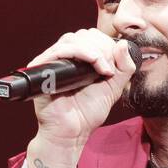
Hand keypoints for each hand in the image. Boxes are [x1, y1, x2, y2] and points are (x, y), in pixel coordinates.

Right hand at [27, 29, 137, 148]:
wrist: (73, 132)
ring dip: (94, 50)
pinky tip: (94, 64)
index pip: (93, 37)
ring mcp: (54, 61)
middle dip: (102, 48)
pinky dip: (81, 52)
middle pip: (84, 35)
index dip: (107, 45)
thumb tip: (123, 43)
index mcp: (80, 60)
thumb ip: (124, 68)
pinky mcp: (44, 67)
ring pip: (73, 39)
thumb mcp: (114, 88)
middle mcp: (66, 58)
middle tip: (109, 69)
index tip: (115, 67)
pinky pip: (62, 50)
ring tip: (104, 70)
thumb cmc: (88, 113)